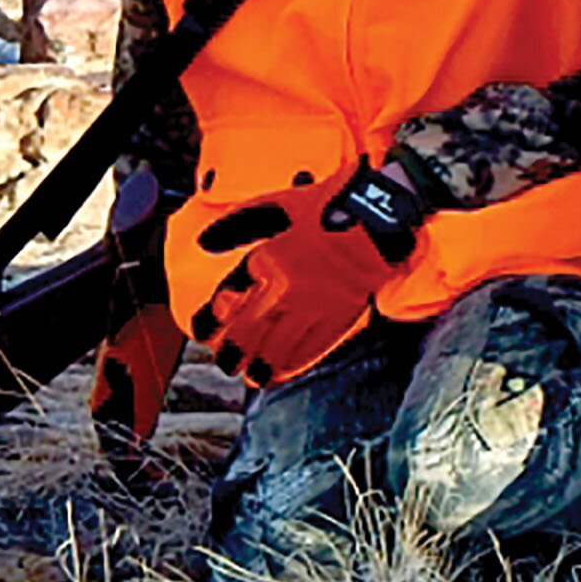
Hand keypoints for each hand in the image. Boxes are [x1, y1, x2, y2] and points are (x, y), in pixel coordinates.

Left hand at [187, 161, 427, 386]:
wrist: (376, 216)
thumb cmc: (324, 207)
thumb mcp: (274, 206)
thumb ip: (236, 226)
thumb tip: (204, 242)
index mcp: (266, 260)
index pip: (229, 297)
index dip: (212, 319)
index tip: (204, 333)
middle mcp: (285, 289)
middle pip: (250, 330)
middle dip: (234, 352)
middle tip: (227, 364)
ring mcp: (313, 305)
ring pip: (279, 346)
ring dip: (262, 364)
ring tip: (253, 375)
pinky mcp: (339, 314)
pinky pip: (311, 346)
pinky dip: (294, 362)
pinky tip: (285, 370)